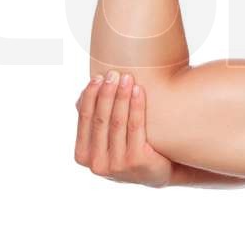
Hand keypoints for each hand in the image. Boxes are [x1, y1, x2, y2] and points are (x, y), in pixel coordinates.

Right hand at [75, 71, 173, 187]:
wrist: (162, 170)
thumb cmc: (129, 148)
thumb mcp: (106, 138)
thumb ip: (94, 120)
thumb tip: (83, 93)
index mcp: (83, 155)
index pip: (84, 119)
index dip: (90, 96)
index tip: (97, 77)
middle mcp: (97, 163)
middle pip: (100, 120)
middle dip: (106, 94)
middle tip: (113, 73)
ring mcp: (117, 165)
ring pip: (118, 122)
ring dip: (121, 97)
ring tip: (127, 78)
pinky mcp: (137, 161)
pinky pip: (135, 127)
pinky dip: (136, 106)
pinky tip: (139, 91)